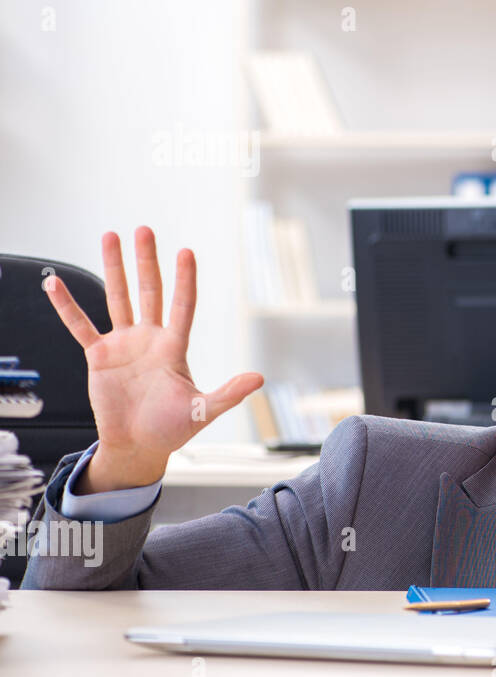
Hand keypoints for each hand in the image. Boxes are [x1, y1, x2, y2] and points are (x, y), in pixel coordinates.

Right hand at [43, 226, 263, 491]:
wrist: (139, 446)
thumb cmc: (172, 429)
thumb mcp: (202, 411)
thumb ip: (228, 394)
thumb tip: (259, 378)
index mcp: (175, 348)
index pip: (183, 305)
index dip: (184, 280)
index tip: (186, 252)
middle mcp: (150, 339)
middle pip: (149, 291)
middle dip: (146, 260)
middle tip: (144, 230)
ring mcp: (124, 344)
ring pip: (118, 298)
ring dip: (114, 268)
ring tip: (110, 237)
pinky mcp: (99, 356)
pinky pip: (80, 326)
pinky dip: (68, 306)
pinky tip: (55, 284)